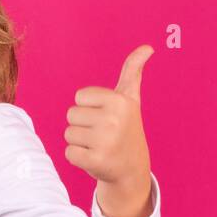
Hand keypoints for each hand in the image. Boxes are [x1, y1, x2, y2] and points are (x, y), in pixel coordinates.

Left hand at [64, 45, 153, 216]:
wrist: (132, 168)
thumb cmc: (126, 128)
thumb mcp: (130, 99)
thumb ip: (132, 71)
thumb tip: (147, 47)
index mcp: (120, 101)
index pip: (79, 97)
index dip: (89, 108)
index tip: (107, 118)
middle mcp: (114, 120)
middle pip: (71, 115)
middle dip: (83, 125)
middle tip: (103, 135)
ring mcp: (105, 141)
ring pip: (69, 134)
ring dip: (80, 142)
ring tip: (100, 146)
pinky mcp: (96, 161)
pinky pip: (69, 153)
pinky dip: (78, 158)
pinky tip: (95, 159)